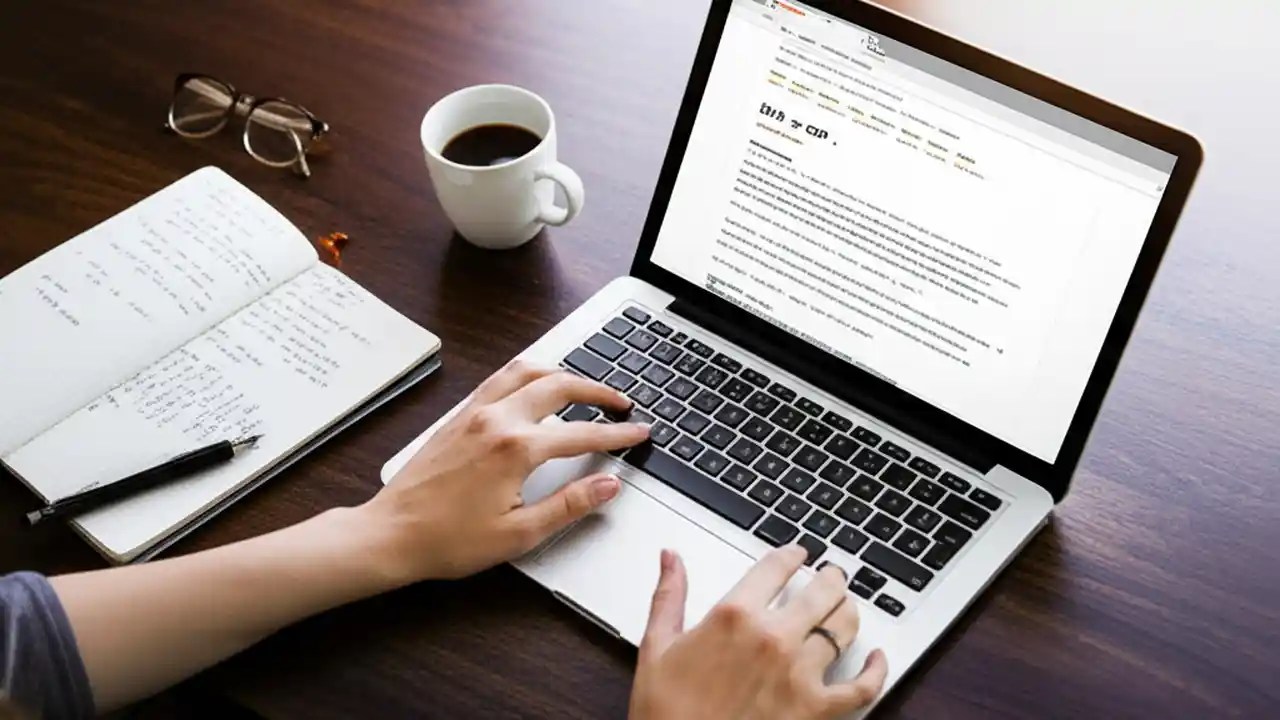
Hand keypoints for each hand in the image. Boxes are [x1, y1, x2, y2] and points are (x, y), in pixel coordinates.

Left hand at [361, 360, 649, 582]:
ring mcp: (474, 413)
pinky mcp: (457, 416)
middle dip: (597, 391)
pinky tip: (535, 385)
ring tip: (584, 386)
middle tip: (621, 403)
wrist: (392, 534)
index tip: (638, 433)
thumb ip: (569, 505)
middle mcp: (496, 420)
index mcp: (516, 449)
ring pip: (527, 371)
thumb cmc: (448, 540)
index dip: (617, 435)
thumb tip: (608, 486)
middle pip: (559, 386)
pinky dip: (527, 374)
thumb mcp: (519, 534)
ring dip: (561, 374)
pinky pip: (499, 379)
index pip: (582, 434)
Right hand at [629, 547, 887, 719]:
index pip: (777, 567)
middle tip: (832, 576)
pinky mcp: (816, 708)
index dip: (792, 555)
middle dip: (830, 578)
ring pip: (843, 627)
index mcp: (734, 615)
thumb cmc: (666, 710)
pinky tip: (877, 658)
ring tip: (847, 606)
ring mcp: (800, 673)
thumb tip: (670, 557)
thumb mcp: (658, 646)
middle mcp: (773, 637)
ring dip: (849, 611)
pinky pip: (861, 686)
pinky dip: (875, 671)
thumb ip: (669, 596)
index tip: (798, 555)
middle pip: (821, 591)